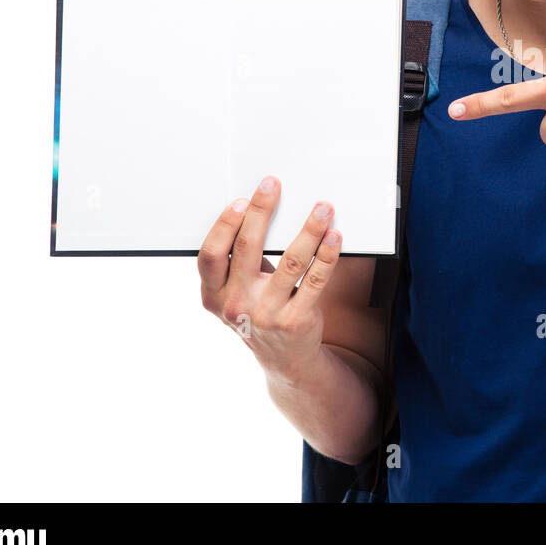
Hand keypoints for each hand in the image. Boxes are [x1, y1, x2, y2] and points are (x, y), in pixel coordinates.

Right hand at [197, 174, 341, 383]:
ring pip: (291, 260)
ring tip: (322, 208)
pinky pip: (316, 280)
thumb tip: (253, 212)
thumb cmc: (258, 312)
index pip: (211, 256)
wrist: (284, 359)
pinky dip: (327, 255)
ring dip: (309, 229)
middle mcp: (237, 305)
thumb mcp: (235, 294)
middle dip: (261, 211)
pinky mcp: (297, 319)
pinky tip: (334, 237)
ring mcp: (267, 314)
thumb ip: (236, 263)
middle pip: (248, 249)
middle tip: (273, 185)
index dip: (224, 226)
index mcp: (214, 295)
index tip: (240, 201)